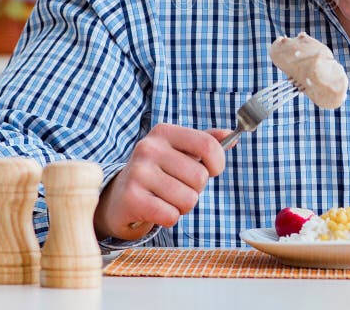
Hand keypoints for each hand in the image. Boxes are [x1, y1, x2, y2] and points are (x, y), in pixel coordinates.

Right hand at [93, 124, 230, 240]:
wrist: (118, 198)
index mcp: (164, 132)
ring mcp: (138, 172)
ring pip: (188, 199)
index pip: (208, 145)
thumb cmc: (158, 173)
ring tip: (165, 198)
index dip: (217, 163)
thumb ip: (206, 143)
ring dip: (182, 206)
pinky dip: (169, 218)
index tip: (212, 171)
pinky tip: (155, 209)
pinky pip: (171, 216)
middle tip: (177, 187)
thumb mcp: (179, 152)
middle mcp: (149, 148)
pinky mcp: (131, 198)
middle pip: (200, 177)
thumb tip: (232, 137)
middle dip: (196, 189)